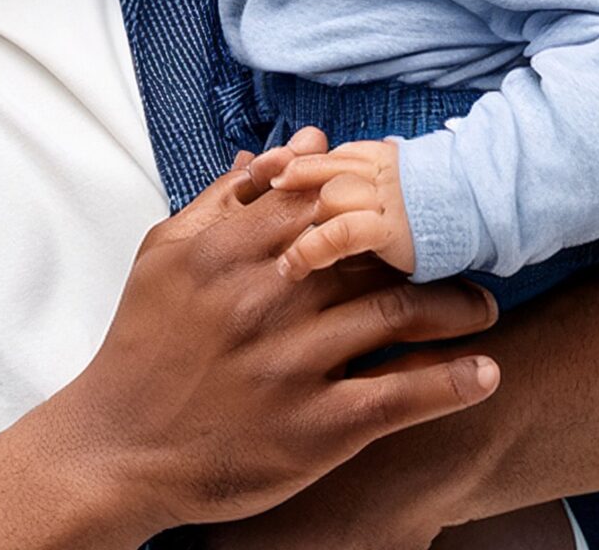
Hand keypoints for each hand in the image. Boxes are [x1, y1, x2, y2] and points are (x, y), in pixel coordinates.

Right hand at [0, 138, 501, 546]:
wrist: (114, 450)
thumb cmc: (142, 349)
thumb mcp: (167, 256)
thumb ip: (229, 197)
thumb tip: (293, 148)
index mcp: (230, 252)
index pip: (332, 202)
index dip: (385, 197)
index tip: (420, 201)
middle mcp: (267, 301)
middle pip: (376, 252)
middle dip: (435, 248)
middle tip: (471, 250)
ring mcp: (293, 364)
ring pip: (401, 315)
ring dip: (459, 308)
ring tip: (484, 308)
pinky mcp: (315, 428)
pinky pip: (401, 395)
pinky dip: (452, 382)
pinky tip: (485, 374)